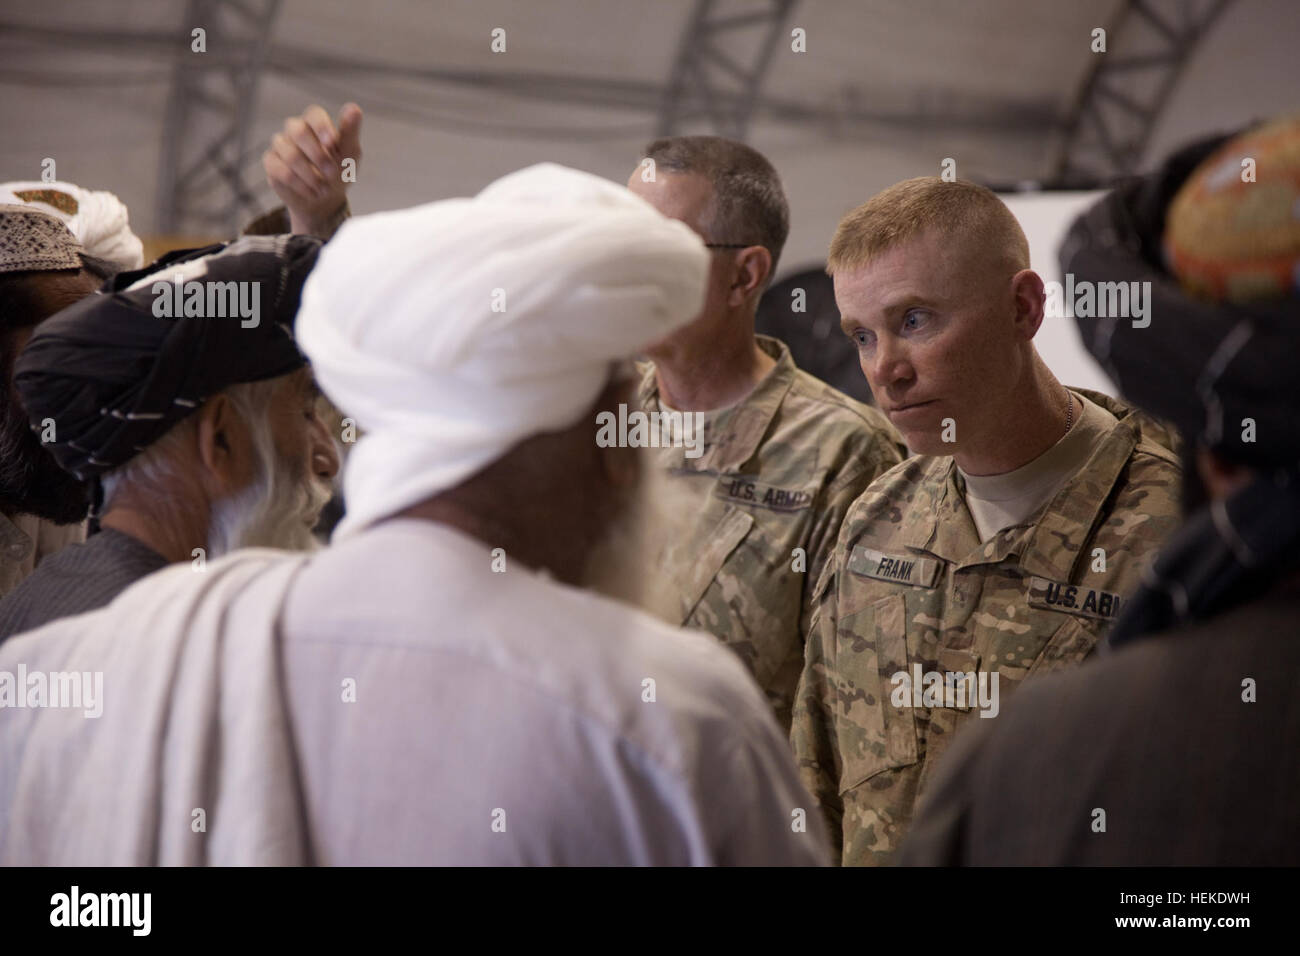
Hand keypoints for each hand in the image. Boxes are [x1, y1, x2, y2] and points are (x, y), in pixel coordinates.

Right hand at [263, 102, 361, 236]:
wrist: (325, 199)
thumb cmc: (339, 170)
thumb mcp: (350, 153)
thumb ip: (350, 131)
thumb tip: (354, 108)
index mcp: (315, 123)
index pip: (314, 114)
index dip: (322, 127)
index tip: (333, 143)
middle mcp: (295, 129)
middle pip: (298, 131)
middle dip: (318, 155)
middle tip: (331, 172)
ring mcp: (281, 145)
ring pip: (290, 154)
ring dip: (311, 175)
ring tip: (324, 188)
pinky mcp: (271, 162)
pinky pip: (281, 170)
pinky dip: (300, 185)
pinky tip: (311, 192)